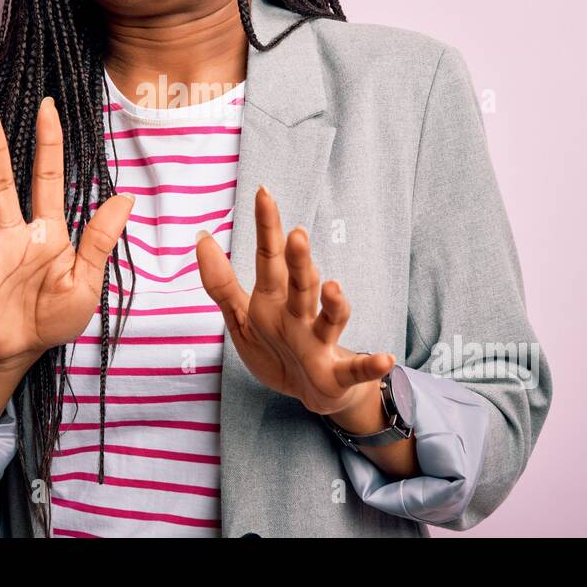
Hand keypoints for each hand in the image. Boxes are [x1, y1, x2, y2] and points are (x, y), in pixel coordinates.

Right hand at [0, 97, 135, 370]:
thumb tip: (127, 197)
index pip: (47, 177)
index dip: (48, 143)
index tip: (46, 106)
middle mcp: (14, 233)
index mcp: (47, 230)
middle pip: (3, 183)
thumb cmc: (56, 314)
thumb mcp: (88, 280)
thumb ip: (101, 240)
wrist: (25, 351)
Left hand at [194, 184, 394, 416]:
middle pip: (301, 284)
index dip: (267, 228)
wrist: (311, 393)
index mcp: (275, 300)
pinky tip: (384, 358)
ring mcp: (321, 343)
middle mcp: (301, 315)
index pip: (270, 259)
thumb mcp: (242, 319)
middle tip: (297, 235)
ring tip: (333, 287)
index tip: (263, 193)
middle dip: (300, 262)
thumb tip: (201, 236)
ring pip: (330, 319)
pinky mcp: (336, 374)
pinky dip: (370, 365)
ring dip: (335, 304)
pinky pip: (355, 369)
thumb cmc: (278, 349)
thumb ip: (221, 282)